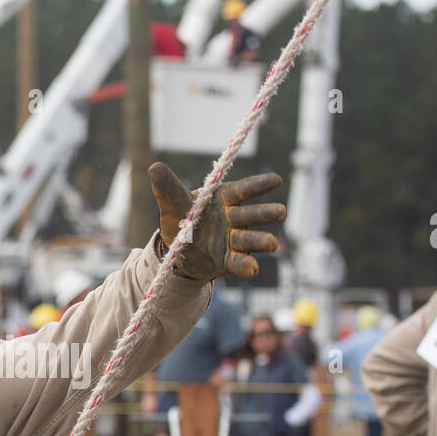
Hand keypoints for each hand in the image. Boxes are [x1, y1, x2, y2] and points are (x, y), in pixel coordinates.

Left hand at [149, 162, 283, 280]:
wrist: (176, 251)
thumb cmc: (179, 219)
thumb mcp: (171, 204)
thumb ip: (167, 187)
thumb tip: (154, 167)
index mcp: (224, 199)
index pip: (243, 190)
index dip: (259, 185)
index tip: (277, 179)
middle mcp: (234, 218)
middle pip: (252, 215)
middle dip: (266, 214)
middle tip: (282, 212)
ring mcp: (233, 241)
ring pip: (249, 240)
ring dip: (261, 241)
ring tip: (272, 243)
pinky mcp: (228, 262)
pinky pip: (238, 263)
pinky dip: (245, 265)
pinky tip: (253, 268)